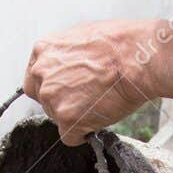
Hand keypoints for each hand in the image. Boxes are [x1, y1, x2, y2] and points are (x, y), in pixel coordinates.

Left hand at [24, 20, 153, 145]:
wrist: (138, 58)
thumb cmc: (119, 44)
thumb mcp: (82, 35)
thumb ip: (66, 54)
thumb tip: (68, 65)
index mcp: (43, 51)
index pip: (34, 78)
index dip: (52, 86)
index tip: (66, 89)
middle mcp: (41, 74)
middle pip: (44, 100)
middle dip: (62, 101)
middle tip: (87, 97)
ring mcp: (53, 98)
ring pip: (57, 118)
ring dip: (74, 116)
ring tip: (99, 102)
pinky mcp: (67, 119)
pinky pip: (70, 137)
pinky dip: (83, 133)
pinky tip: (99, 119)